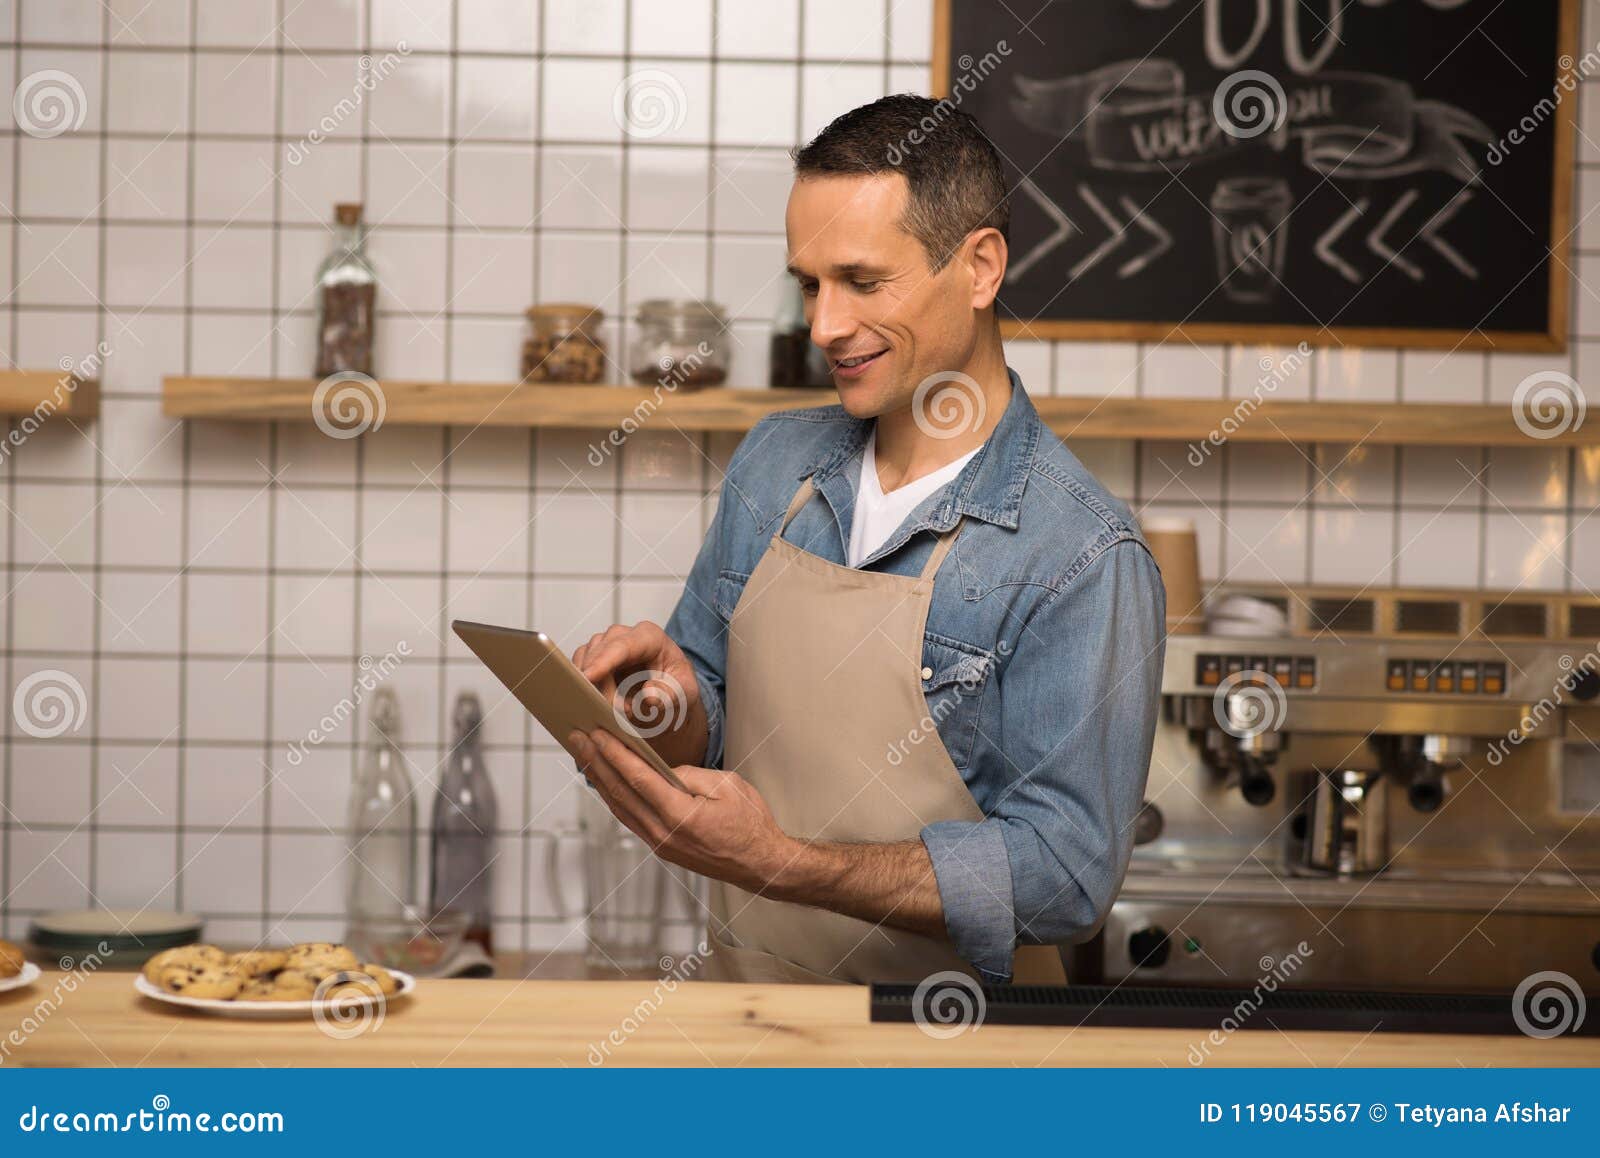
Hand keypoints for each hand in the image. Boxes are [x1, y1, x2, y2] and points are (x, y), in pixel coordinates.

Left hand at [568, 728, 795, 893]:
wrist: (761, 865)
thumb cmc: (750, 822)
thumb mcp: (727, 785)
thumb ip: (690, 775)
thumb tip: (662, 769)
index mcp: (681, 816)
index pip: (638, 779)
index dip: (613, 754)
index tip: (596, 733)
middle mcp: (664, 834)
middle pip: (620, 793)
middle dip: (596, 762)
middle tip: (576, 738)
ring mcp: (660, 844)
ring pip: (620, 808)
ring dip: (600, 780)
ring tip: (584, 755)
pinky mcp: (661, 848)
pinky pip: (630, 818)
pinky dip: (614, 797)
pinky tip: (606, 781)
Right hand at [572, 621, 707, 767]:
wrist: (667, 698)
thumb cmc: (676, 690)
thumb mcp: (683, 694)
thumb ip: (670, 695)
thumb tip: (649, 696)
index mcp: (650, 637)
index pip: (624, 646)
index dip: (604, 661)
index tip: (589, 676)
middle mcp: (623, 636)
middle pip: (599, 654)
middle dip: (602, 685)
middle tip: (614, 712)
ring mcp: (605, 646)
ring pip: (584, 662)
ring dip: (594, 689)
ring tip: (614, 712)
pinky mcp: (591, 660)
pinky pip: (578, 672)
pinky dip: (584, 689)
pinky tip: (596, 706)